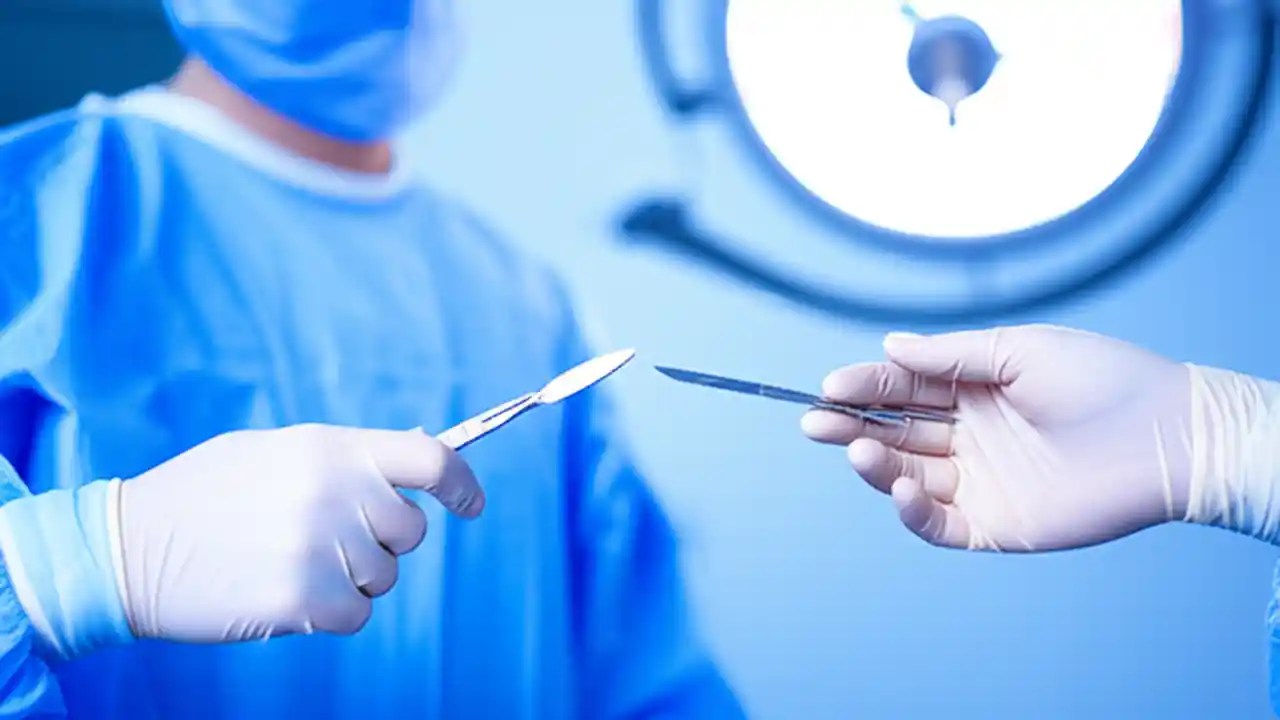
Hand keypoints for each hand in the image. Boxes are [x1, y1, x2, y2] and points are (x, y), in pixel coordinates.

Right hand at [117, 424, 483, 640]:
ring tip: (290, 560)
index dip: (461, 483)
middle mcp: (334, 492)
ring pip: (385, 575)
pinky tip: (285, 593)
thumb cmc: (206, 494)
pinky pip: (358, 614)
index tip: (471, 503)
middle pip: (410, 528)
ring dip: (352, 576)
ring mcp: (321, 547)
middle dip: (382, 538)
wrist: (130, 547)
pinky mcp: (304, 599)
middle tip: (327, 537)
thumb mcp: (275, 451)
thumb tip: (418, 454)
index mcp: (331, 447)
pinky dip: (332, 612)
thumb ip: (346, 455)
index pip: (429, 459)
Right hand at [803, 325, 1191, 551]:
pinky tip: (902, 488)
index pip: (903, 387)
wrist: (1169, 436)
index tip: (831, 385)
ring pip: (908, 475)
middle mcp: (970, 437)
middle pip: (894, 431)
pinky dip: (912, 511)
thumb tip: (888, 347)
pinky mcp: (995, 525)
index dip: (865, 386)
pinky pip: (938, 524)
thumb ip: (951, 356)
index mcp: (974, 390)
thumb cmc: (1104, 380)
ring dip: (877, 464)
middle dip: (852, 425)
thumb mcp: (1020, 350)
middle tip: (816, 421)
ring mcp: (980, 482)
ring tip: (861, 450)